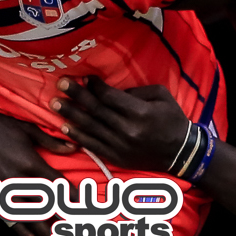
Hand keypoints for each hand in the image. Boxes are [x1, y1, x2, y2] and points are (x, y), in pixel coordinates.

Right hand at [0, 106, 72, 235]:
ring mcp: (3, 188)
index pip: (58, 185)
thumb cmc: (0, 125)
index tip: (85, 210)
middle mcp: (18, 178)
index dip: (73, 198)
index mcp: (31, 162)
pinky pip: (7, 216)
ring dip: (43, 232)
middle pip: (45, 206)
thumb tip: (74, 147)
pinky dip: (19, 229)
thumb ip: (51, 141)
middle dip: (62, 222)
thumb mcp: (28, 129)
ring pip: (28, 216)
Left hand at [51, 78, 191, 170]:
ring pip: (90, 128)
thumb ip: (135, 92)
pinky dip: (77, 136)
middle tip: (60, 84)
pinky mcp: (116, 157)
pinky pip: (93, 145)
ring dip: (71, 115)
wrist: (180, 153)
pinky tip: (64, 127)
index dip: (95, 87)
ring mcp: (120, 146)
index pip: (110, 97)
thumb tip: (110, 90)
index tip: (84, 77)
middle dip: (76, 96)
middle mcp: (128, 130)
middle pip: (96, 110)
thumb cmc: (172, 120)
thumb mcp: (160, 96)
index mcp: (140, 113)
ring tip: (54, 103)